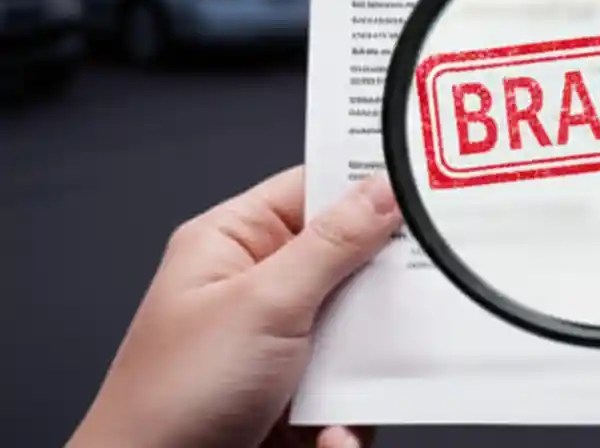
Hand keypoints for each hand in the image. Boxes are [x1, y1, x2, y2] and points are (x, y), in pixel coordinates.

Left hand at [68, 167, 401, 447]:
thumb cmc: (168, 398)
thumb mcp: (262, 305)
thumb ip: (331, 244)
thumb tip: (381, 190)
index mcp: (235, 242)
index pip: (315, 187)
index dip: (366, 184)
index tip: (421, 188)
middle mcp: (261, 285)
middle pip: (353, 257)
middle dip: (379, 287)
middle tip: (397, 296)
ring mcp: (285, 340)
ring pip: (365, 325)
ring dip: (368, 359)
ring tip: (351, 379)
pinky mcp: (304, 389)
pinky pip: (359, 381)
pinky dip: (357, 408)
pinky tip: (333, 427)